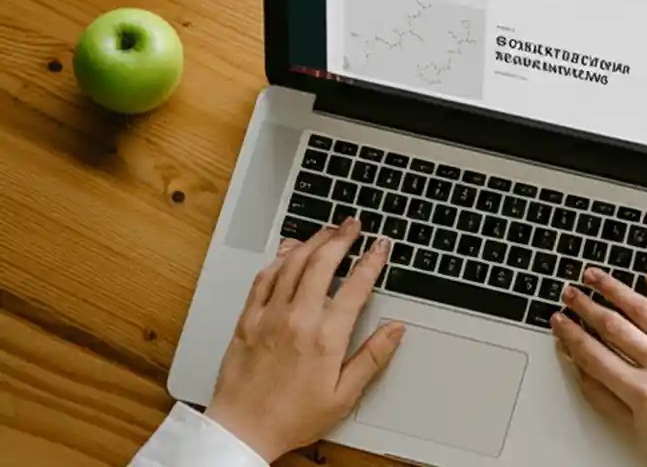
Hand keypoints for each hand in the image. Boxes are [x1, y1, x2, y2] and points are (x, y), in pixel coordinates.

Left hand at [205, 219, 404, 461]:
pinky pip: (264, 277)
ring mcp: (269, 316)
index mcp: (326, 338)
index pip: (356, 286)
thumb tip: (395, 330)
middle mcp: (297, 319)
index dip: (372, 261)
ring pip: (293, 263)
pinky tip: (290, 250)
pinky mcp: (247, 319)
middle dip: (342, 237)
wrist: (242, 430)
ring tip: (328, 230)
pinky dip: (279, 258)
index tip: (381, 246)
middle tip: (353, 224)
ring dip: (313, 241)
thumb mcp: (344, 395)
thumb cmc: (292, 418)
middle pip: (322, 263)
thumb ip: (373, 358)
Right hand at [553, 267, 646, 466]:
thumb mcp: (637, 431)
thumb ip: (605, 398)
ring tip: (595, 276)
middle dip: (585, 306)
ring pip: (642, 309)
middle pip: (613, 325)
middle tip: (570, 293)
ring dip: (614, 288)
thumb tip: (581, 369)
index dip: (571, 334)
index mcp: (643, 393)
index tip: (558, 321)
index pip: (594, 354)